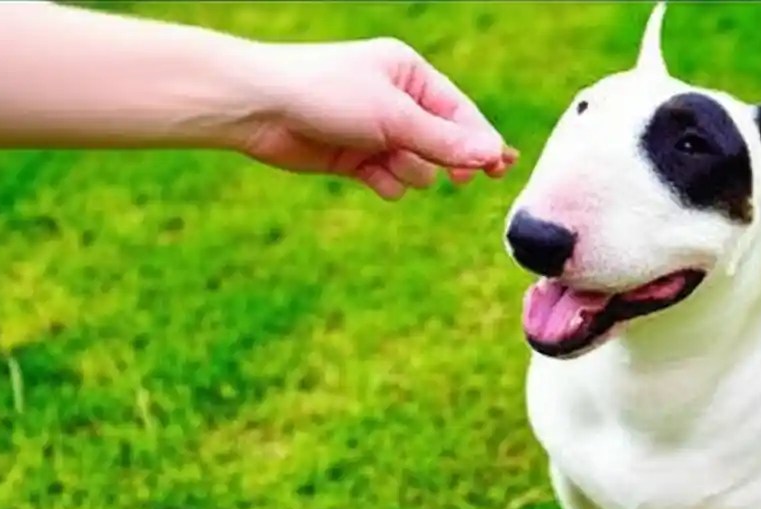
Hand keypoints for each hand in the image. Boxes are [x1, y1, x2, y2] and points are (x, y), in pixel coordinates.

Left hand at [237, 38, 517, 199]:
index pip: (460, 113)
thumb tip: (492, 155)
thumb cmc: (326, 95)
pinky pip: (390, 179)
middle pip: (443, 143)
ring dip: (410, 171)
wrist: (259, 107)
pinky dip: (386, 183)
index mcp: (410, 74)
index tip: (501, 168)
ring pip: (418, 166)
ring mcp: (375, 131)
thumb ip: (444, 141)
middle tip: (460, 179)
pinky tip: (373, 177)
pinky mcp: (354, 157)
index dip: (481, 142)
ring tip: (387, 162)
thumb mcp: (393, 117)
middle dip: (446, 159)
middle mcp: (396, 101)